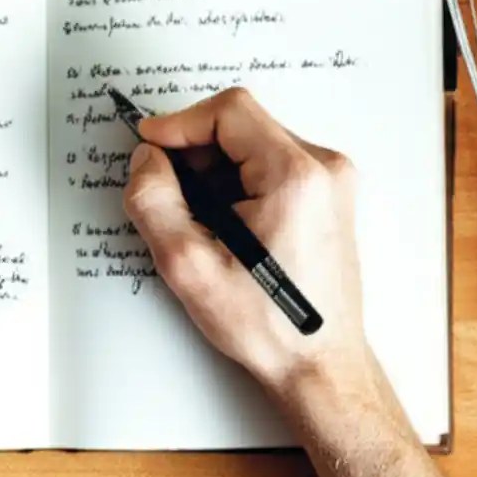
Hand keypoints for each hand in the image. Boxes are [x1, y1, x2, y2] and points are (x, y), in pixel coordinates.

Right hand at [122, 86, 362, 391]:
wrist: (319, 365)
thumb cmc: (269, 325)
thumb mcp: (188, 266)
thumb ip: (154, 201)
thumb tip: (146, 160)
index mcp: (296, 177)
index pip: (228, 111)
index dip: (179, 123)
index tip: (148, 145)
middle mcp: (323, 170)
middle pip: (240, 125)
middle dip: (194, 152)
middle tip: (168, 193)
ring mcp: (330, 182)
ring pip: (252, 145)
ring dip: (214, 171)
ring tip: (198, 221)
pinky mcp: (326, 197)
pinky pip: (269, 165)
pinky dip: (236, 183)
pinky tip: (223, 226)